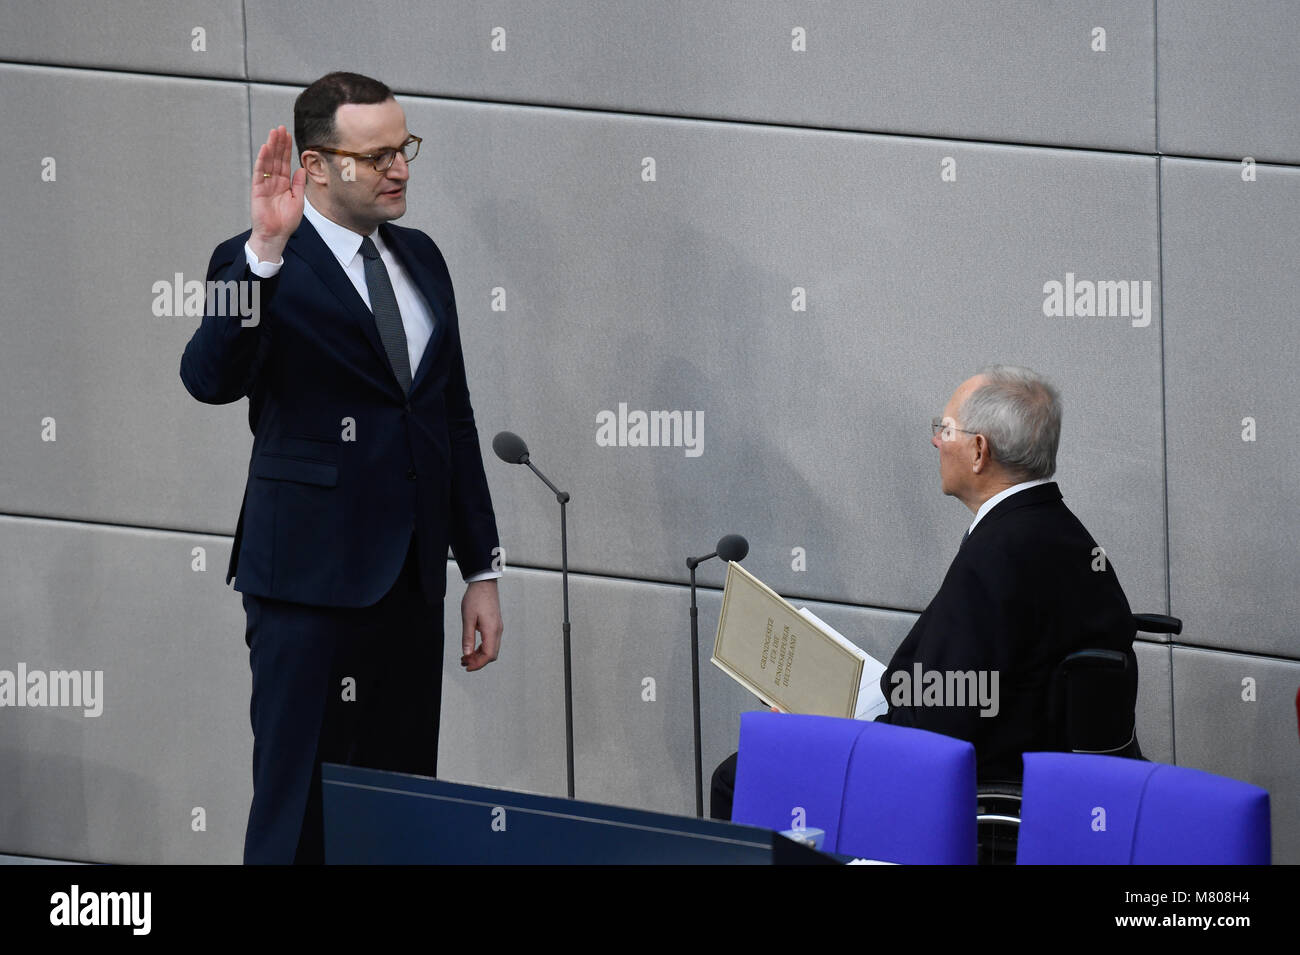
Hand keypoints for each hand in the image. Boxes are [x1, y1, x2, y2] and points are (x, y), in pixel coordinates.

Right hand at [250, 125, 305, 261]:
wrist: (276, 235)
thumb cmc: (286, 221)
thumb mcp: (298, 201)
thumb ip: (298, 185)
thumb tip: (301, 169)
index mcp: (284, 184)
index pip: (285, 162)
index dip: (286, 149)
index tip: (287, 135)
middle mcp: (274, 181)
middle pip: (276, 158)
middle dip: (278, 143)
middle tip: (280, 128)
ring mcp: (265, 184)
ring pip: (268, 162)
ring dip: (271, 147)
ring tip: (273, 133)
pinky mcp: (258, 189)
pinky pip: (260, 172)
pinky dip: (262, 160)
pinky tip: (265, 149)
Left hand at [460, 579, 502, 671]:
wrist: (484, 583)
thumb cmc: (476, 598)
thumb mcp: (468, 619)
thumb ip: (467, 638)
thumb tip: (467, 654)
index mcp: (491, 630)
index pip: (488, 655)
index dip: (478, 664)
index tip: (467, 666)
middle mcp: (497, 630)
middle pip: (492, 654)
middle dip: (478, 661)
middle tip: (464, 662)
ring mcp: (498, 628)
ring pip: (492, 649)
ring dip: (480, 655)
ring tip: (466, 656)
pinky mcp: (495, 625)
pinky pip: (491, 642)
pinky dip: (482, 648)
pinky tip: (473, 647)